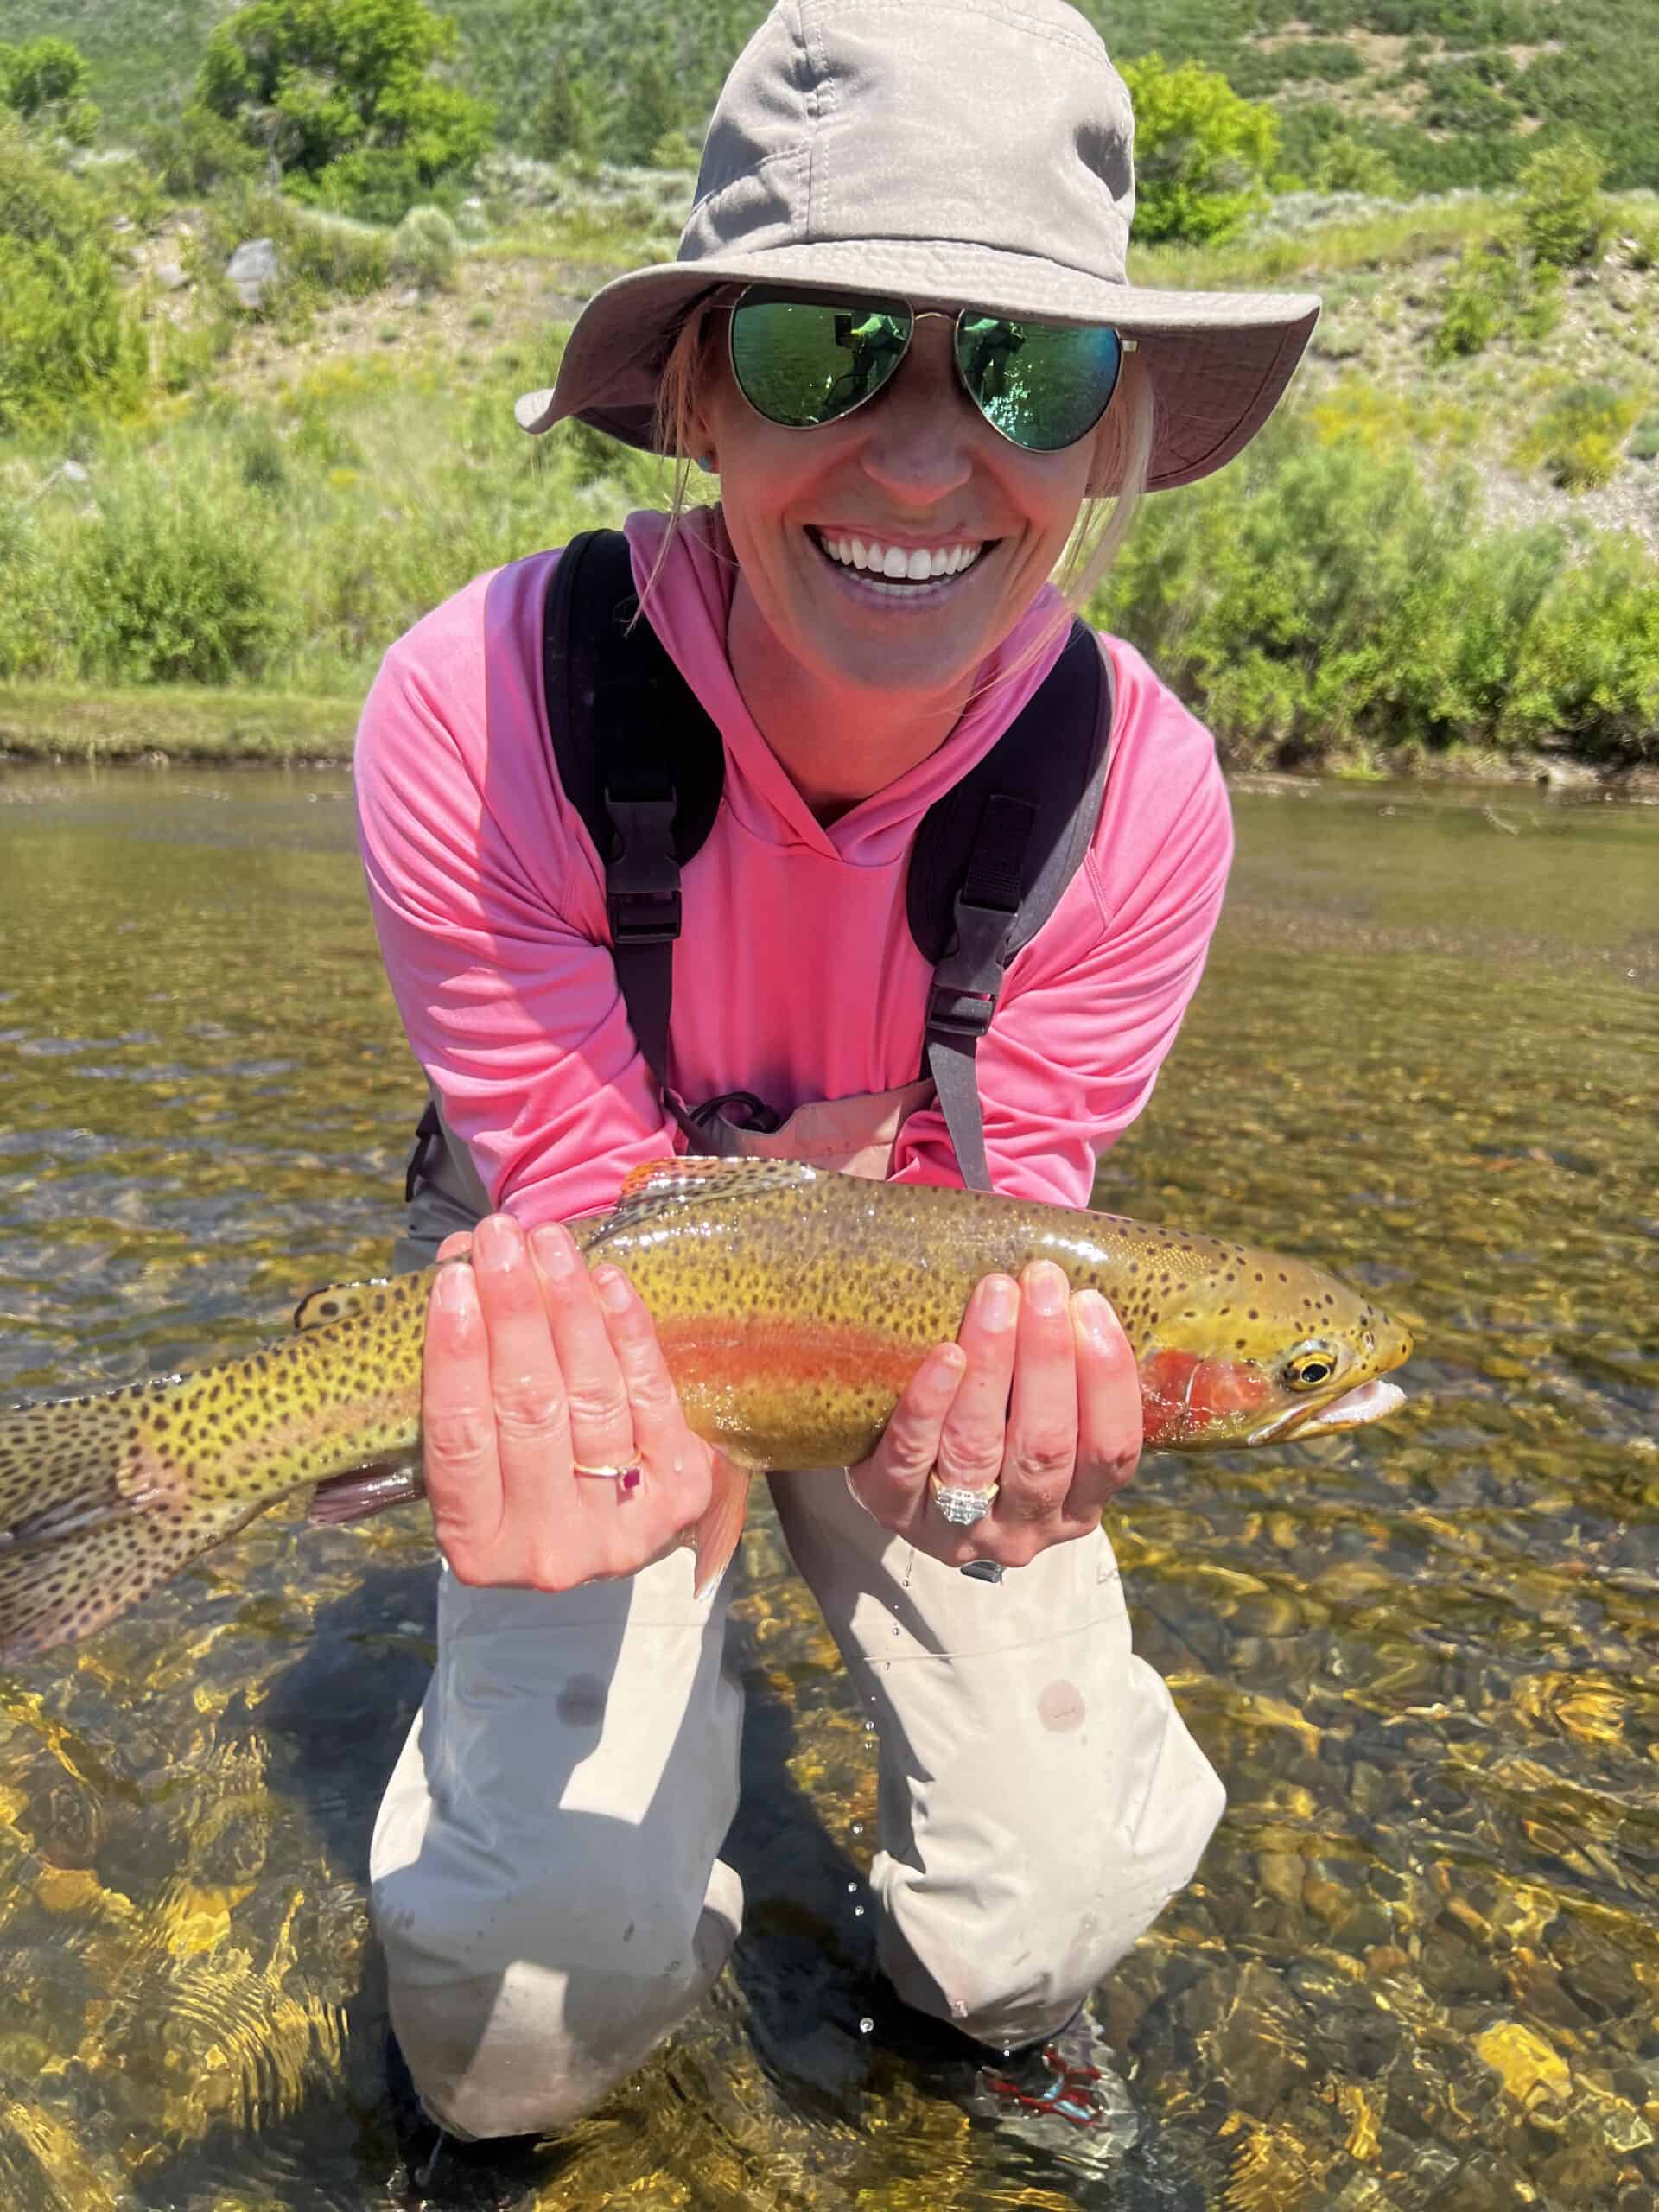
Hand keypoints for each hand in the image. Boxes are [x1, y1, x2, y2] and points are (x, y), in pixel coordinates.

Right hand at [420, 1213, 715, 1588]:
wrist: (608, 1522)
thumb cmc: (517, 1470)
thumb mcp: (473, 1444)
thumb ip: (460, 1365)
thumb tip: (459, 1259)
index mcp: (475, 1547)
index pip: (459, 1438)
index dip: (456, 1353)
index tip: (453, 1277)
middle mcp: (548, 1551)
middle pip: (530, 1410)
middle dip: (515, 1310)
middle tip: (502, 1237)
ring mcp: (620, 1531)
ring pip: (593, 1397)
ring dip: (571, 1308)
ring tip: (550, 1244)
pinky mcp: (680, 1498)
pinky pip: (652, 1398)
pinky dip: (629, 1334)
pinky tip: (607, 1282)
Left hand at [845, 1262, 1139, 1569]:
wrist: (906, 1472)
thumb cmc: (997, 1416)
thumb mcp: (1042, 1410)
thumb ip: (1069, 1359)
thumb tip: (1081, 1266)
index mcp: (1080, 1505)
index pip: (1112, 1451)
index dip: (1107, 1379)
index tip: (1092, 1304)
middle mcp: (1026, 1529)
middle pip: (1045, 1447)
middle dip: (1047, 1357)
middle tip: (1041, 1281)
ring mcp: (958, 1527)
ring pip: (980, 1447)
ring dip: (993, 1364)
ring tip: (995, 1296)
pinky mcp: (892, 1510)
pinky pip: (909, 1459)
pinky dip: (928, 1405)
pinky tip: (943, 1355)